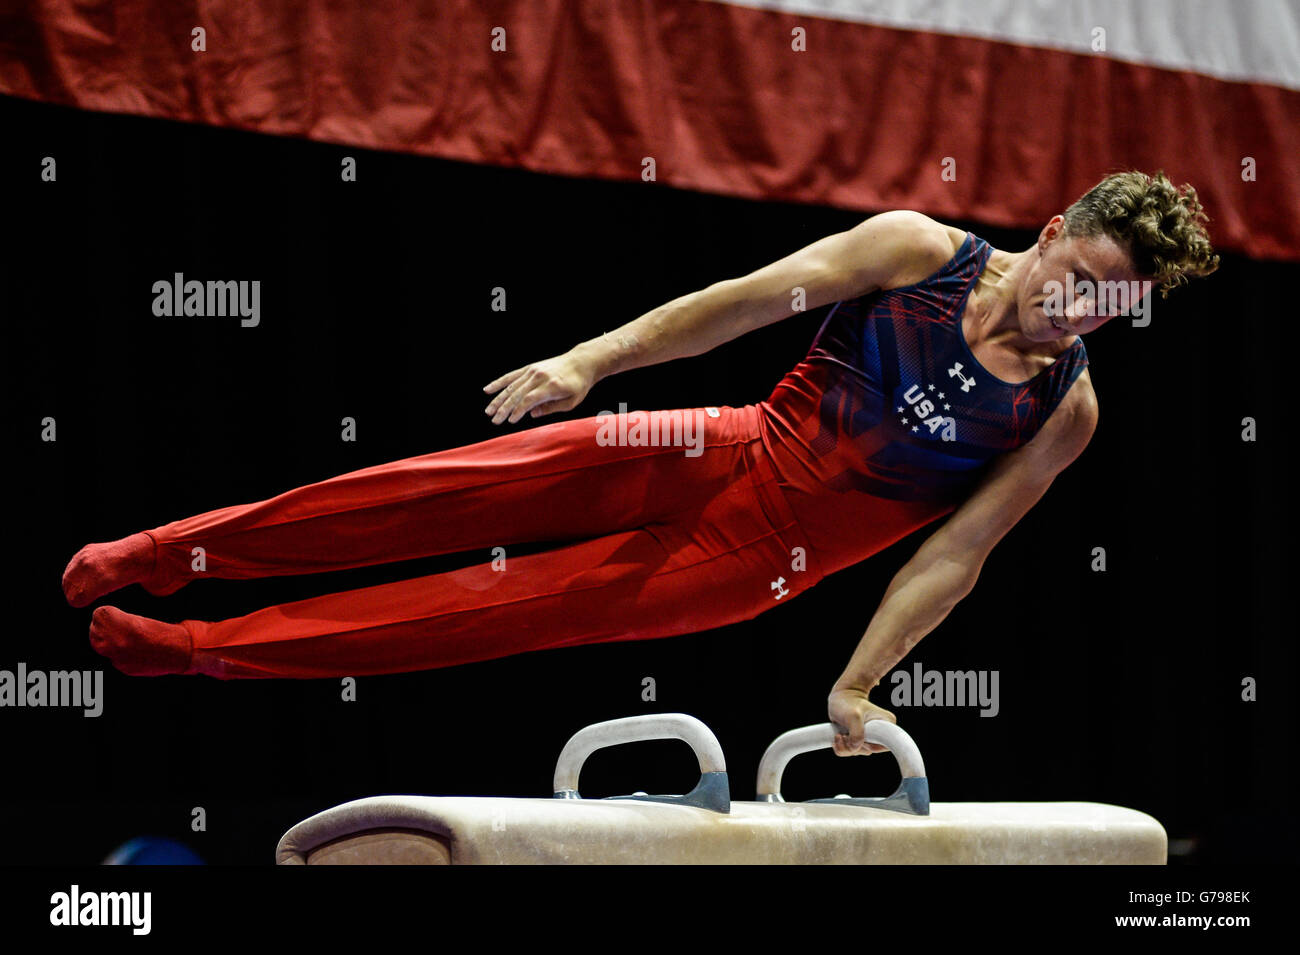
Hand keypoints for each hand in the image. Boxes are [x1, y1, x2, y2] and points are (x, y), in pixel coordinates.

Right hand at [482, 350, 596, 424]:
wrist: (581, 362)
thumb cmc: (579, 385)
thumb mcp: (571, 401)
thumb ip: (551, 408)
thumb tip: (531, 414)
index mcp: (552, 386)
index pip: (530, 399)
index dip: (518, 411)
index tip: (510, 421)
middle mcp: (540, 377)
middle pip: (517, 394)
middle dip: (504, 408)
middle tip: (494, 421)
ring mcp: (533, 371)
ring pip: (511, 386)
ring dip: (498, 399)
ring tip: (488, 412)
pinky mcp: (530, 368)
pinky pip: (511, 376)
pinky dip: (499, 383)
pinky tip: (487, 390)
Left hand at [827, 687, 896, 755]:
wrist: (840, 697)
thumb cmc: (848, 703)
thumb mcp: (853, 716)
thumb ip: (856, 733)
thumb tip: (856, 748)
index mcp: (887, 724)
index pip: (888, 745)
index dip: (873, 747)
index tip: (861, 740)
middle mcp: (881, 732)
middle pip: (870, 750)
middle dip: (855, 746)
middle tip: (845, 735)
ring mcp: (870, 736)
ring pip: (859, 751)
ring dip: (847, 746)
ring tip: (840, 734)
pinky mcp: (860, 739)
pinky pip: (852, 751)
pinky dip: (843, 747)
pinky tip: (838, 736)